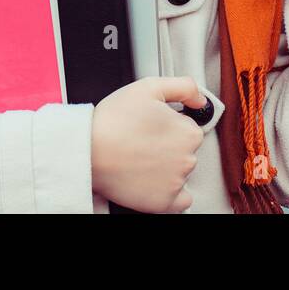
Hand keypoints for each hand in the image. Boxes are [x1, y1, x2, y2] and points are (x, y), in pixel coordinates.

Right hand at [91, 76, 205, 212]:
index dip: (170, 123)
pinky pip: (180, 201)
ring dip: (166, 167)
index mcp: (188, 133)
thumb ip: (184, 86)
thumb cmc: (113, 120)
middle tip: (143, 140)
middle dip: (168, 145)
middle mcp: (188, 160)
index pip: (189, 127)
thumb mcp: (149, 87)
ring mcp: (176, 184)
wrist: (88, 151)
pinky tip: (154, 181)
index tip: (152, 125)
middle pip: (185, 150)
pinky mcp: (163, 203)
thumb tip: (200, 99)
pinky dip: (171, 194)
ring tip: (139, 157)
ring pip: (180, 173)